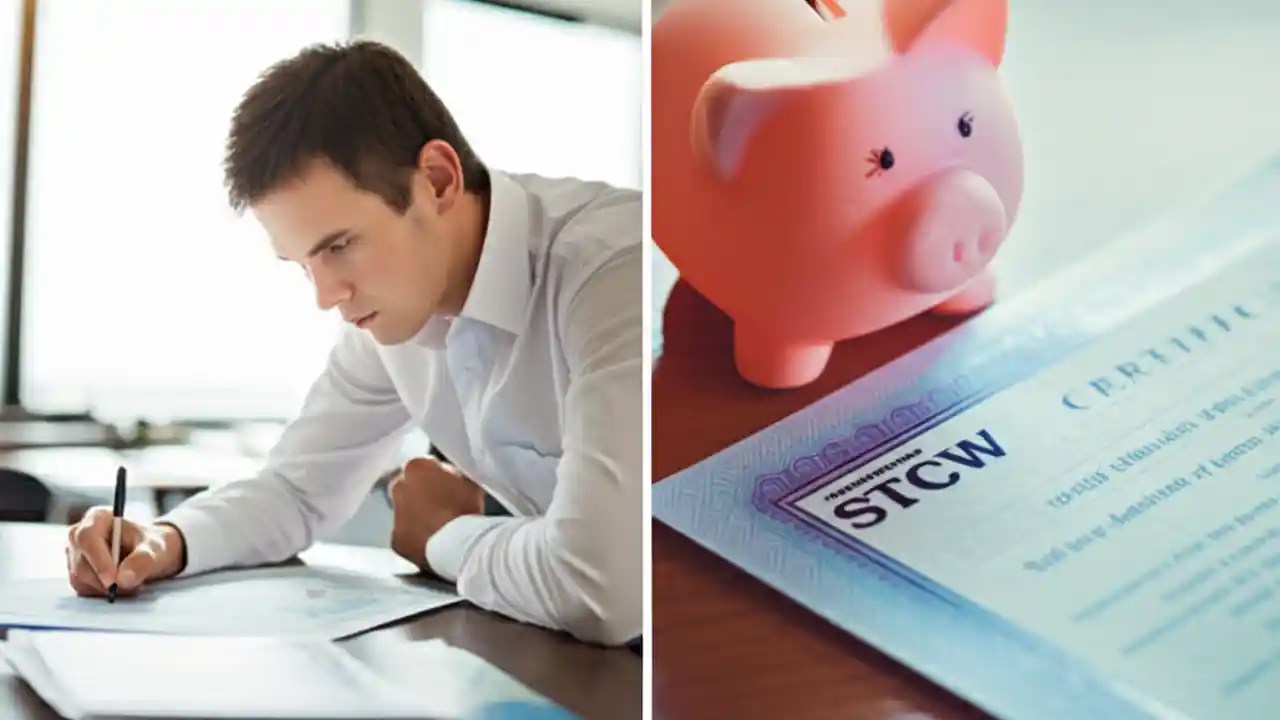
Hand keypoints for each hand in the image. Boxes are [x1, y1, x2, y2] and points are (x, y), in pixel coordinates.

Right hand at [65, 508, 185, 597]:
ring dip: (106, 588)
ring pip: (80, 579)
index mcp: (97, 518)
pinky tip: (120, 585)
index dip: (98, 560)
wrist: (151, 555)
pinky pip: (83, 588)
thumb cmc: (151, 545)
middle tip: (132, 586)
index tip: (113, 580)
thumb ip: (143, 561)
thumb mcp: (155, 549)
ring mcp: (74, 554)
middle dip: (106, 580)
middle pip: (81, 563)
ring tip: (131, 583)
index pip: (87, 537)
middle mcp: (79, 534)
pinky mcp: (76, 572)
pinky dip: (102, 592)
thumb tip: (123, 579)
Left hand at [388, 457, 484, 573]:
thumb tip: (454, 478)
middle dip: (421, 495)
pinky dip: (417, 539)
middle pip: (408, 488)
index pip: (422, 467)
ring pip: (405, 514)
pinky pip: (406, 537)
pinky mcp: (397, 540)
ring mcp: (396, 515)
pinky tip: (434, 543)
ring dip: (418, 518)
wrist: (458, 542)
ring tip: (442, 528)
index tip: (447, 486)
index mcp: (416, 467)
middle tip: (442, 506)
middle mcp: (399, 488)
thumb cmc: (466, 507)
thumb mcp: (469, 480)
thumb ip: (455, 474)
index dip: (436, 477)